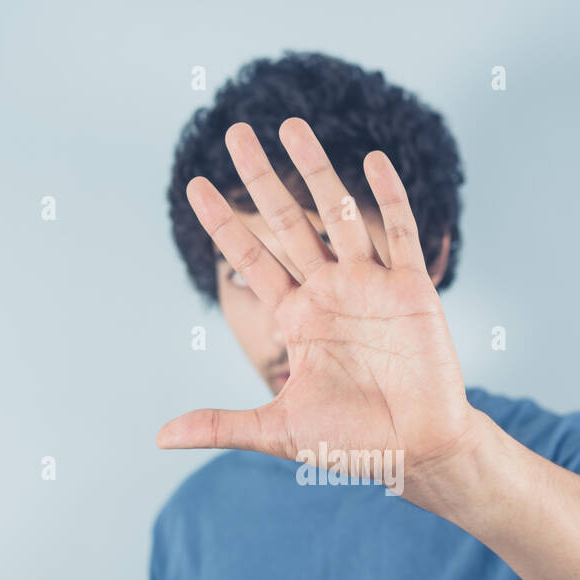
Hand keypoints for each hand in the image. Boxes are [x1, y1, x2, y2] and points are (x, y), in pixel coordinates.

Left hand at [157, 118, 483, 501]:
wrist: (418, 452)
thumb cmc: (353, 444)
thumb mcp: (279, 432)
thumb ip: (223, 425)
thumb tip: (161, 437)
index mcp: (298, 319)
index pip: (252, 259)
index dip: (224, 224)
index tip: (194, 186)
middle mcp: (330, 293)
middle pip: (289, 223)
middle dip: (262, 179)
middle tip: (235, 132)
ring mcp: (371, 288)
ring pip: (338, 216)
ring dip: (317, 172)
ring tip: (291, 127)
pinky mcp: (412, 292)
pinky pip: (398, 236)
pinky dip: (388, 199)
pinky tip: (371, 162)